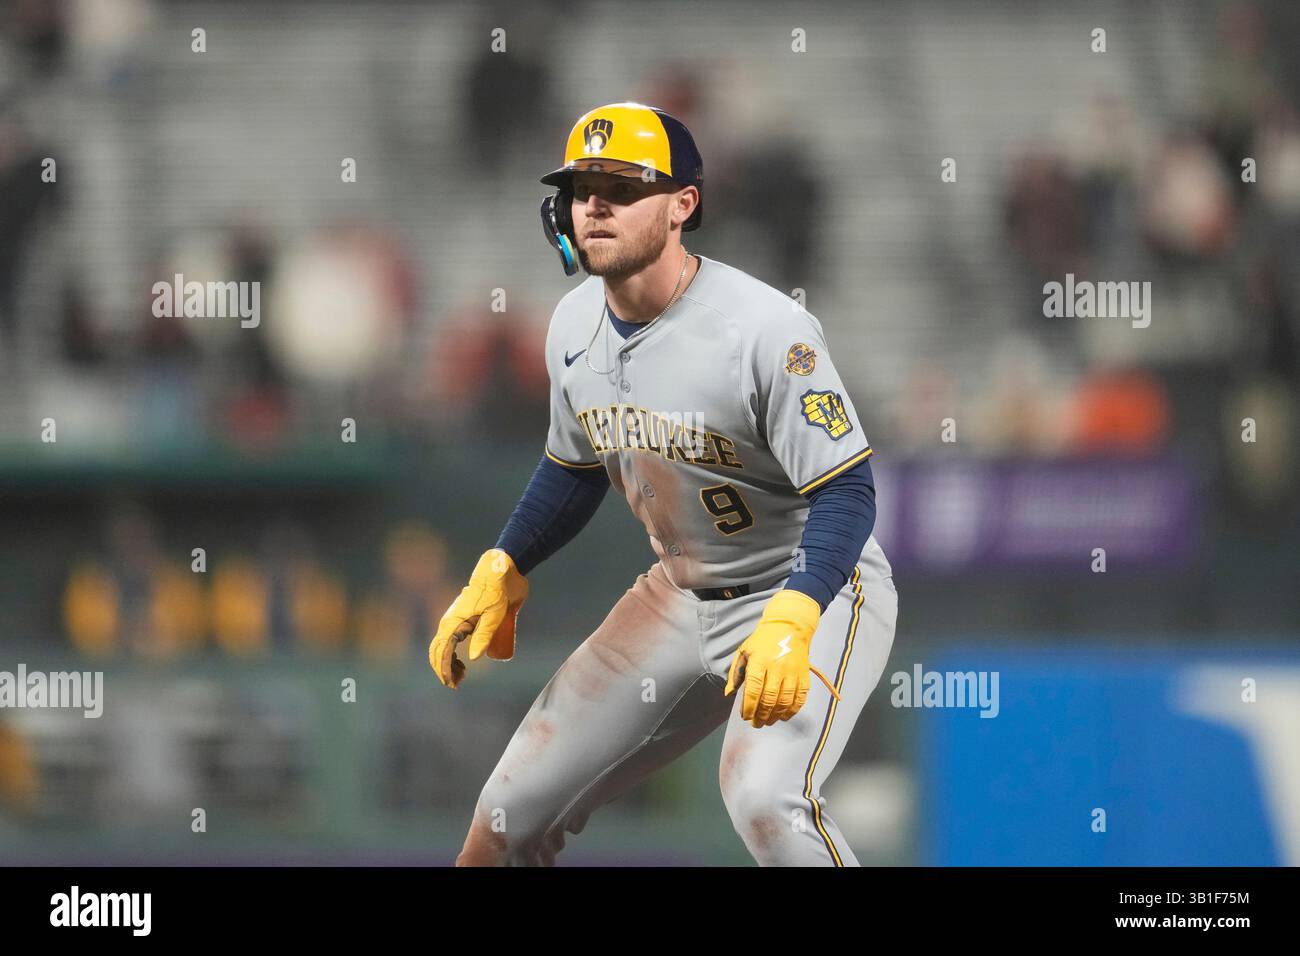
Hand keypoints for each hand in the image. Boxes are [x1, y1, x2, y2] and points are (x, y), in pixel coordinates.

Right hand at [429, 549, 527, 688]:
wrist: (498, 569)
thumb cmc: (497, 590)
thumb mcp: (495, 614)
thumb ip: (484, 634)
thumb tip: (473, 659)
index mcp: (454, 621)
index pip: (442, 651)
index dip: (445, 669)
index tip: (452, 683)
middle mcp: (450, 621)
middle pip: (439, 650)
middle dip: (444, 669)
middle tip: (456, 683)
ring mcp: (456, 620)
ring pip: (444, 646)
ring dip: (447, 663)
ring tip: (460, 676)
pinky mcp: (464, 619)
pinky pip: (452, 640)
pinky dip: (452, 655)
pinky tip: (463, 664)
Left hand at [723, 589, 841, 726]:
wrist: (789, 627)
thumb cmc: (763, 641)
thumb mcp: (744, 651)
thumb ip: (736, 673)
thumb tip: (729, 693)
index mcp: (760, 661)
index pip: (753, 690)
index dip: (749, 707)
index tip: (745, 717)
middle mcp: (777, 668)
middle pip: (769, 699)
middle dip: (761, 715)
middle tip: (755, 723)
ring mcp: (792, 672)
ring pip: (784, 701)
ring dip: (775, 716)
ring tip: (767, 722)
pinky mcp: (804, 676)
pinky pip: (800, 698)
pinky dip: (792, 711)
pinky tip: (784, 716)